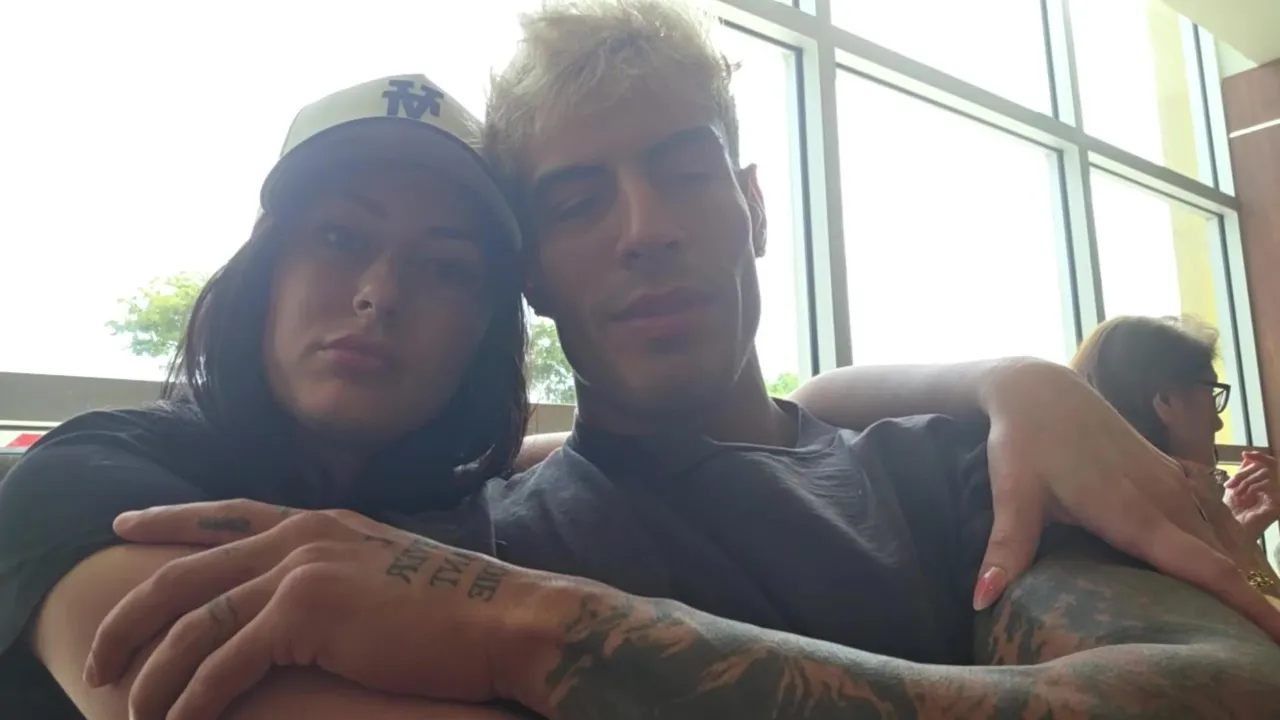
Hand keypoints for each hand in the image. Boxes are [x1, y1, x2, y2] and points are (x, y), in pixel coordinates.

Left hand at [84, 501, 550, 719]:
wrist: (505, 618)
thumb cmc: (457, 609)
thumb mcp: (383, 571)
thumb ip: (336, 571)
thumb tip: (302, 605)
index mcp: (320, 522)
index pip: (225, 517)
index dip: (167, 520)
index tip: (122, 524)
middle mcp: (302, 535)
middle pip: (186, 570)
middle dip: (131, 616)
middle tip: (98, 656)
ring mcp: (302, 569)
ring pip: (194, 624)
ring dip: (155, 676)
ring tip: (132, 710)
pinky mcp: (306, 614)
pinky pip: (222, 665)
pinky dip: (190, 701)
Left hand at [974, 359, 1279, 642]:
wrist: (1037, 388)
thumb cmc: (1022, 441)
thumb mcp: (1012, 494)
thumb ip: (1007, 549)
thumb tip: (980, 599)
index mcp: (1132, 512)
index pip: (1203, 566)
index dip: (1243, 604)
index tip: (1274, 638)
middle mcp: (1163, 497)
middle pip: (1220, 559)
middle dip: (1243, 603)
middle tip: (1250, 648)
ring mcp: (1169, 481)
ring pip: (1218, 536)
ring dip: (1233, 574)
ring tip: (1243, 620)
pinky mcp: (1166, 471)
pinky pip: (1208, 514)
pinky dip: (1222, 545)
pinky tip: (1223, 569)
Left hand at [1226, 452, 1279, 538]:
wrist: (1230, 531)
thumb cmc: (1230, 512)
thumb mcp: (1234, 488)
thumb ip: (1243, 473)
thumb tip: (1247, 457)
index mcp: (1265, 485)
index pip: (1269, 464)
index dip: (1259, 457)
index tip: (1245, 454)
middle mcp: (1274, 490)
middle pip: (1267, 468)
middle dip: (1244, 474)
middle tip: (1230, 485)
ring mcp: (1277, 497)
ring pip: (1268, 475)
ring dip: (1247, 481)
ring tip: (1235, 494)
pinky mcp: (1277, 505)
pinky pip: (1270, 485)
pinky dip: (1254, 488)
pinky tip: (1245, 497)